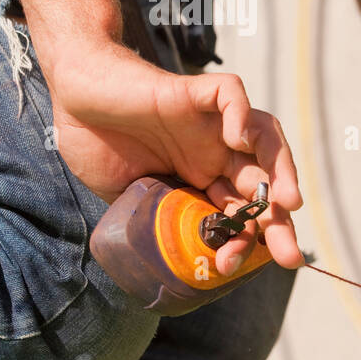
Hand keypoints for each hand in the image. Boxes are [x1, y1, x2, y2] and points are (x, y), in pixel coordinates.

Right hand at [47, 41, 302, 271]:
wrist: (71, 100)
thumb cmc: (96, 145)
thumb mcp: (127, 199)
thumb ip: (153, 222)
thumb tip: (173, 264)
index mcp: (200, 178)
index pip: (240, 211)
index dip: (246, 240)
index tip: (234, 268)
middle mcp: (213, 150)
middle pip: (263, 182)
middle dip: (280, 219)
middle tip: (289, 255)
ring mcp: (206, 120)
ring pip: (263, 136)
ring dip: (282, 168)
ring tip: (288, 202)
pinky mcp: (191, 91)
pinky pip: (229, 94)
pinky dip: (241, 113)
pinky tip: (238, 139)